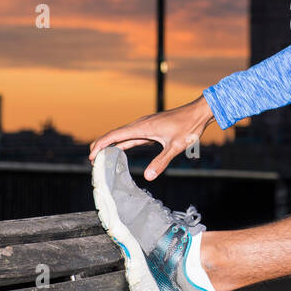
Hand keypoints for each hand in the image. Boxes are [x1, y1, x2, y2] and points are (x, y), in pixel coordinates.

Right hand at [88, 95, 213, 179]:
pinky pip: (132, 136)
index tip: (91, 156)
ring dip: (111, 145)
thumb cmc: (188, 128)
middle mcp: (141, 124)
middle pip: (115, 135)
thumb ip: (161, 161)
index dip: (101, 145)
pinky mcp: (151, 128)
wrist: (198, 113)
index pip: (115, 135)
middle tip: (91, 160)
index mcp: (143, 127)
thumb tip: (148, 177)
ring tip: (101, 156)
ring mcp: (146, 126)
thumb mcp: (175, 147)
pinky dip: (123, 143)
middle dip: (101, 146)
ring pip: (123, 135)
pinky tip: (120, 150)